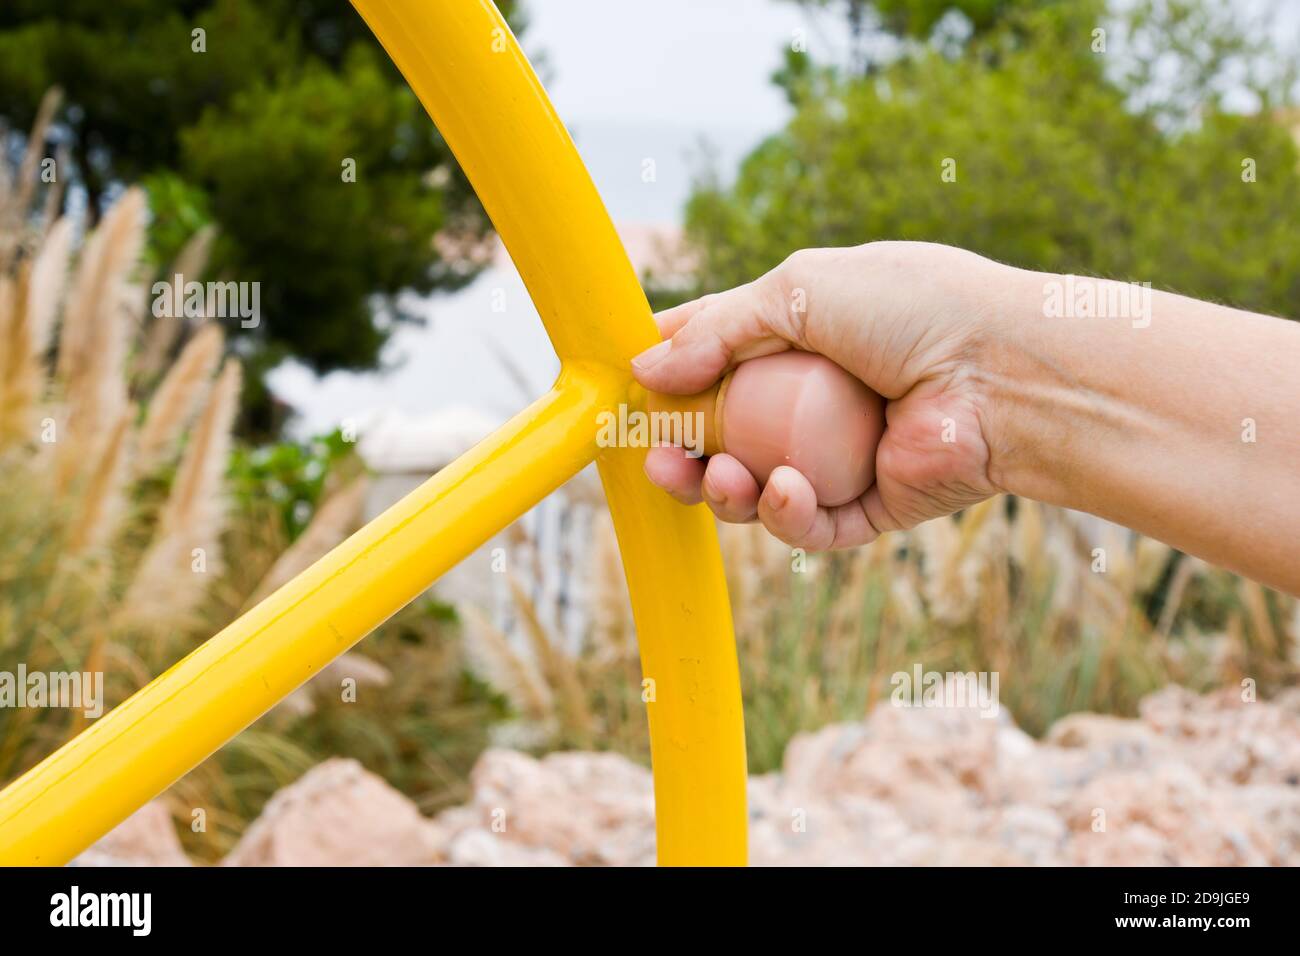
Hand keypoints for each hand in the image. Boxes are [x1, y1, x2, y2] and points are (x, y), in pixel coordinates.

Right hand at [630, 241, 1010, 550]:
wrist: (1005, 370)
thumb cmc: (913, 308)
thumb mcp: (800, 291)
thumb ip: (719, 329)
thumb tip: (643, 368)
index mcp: (804, 335)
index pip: (719, 354)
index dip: (670, 371)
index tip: (625, 384)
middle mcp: (817, 397)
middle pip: (725, 436)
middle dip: (682, 452)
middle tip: (654, 458)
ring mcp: (841, 454)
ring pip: (756, 488)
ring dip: (724, 490)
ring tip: (721, 478)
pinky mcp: (870, 506)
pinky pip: (809, 523)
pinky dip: (786, 515)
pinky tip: (781, 492)